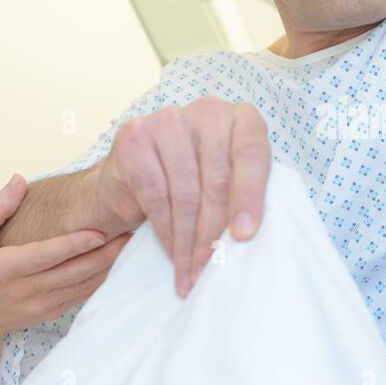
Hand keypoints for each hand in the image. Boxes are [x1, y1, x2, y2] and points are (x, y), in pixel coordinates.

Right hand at [0, 174, 131, 340]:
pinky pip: (83, 294)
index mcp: (2, 269)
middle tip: (132, 231)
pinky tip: (118, 261)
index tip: (101, 231)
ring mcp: (40, 305)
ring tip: (132, 243)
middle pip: (73, 271)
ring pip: (84, 285)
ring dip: (110, 265)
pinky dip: (102, 279)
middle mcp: (24, 290)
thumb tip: (19, 181)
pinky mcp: (51, 313)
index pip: (45, 255)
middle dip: (106, 252)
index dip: (74, 244)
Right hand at [93, 96, 270, 297]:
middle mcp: (207, 111)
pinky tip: (172, 254)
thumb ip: (244, 194)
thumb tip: (250, 236)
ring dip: (189, 241)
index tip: (245, 236)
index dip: (250, 196)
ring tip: (192, 272)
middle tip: (214, 268)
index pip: (252, 153)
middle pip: (218, 180)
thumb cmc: (194, 181)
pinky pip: (156, 195)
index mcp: (241, 118)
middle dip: (215, 233)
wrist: (133, 176)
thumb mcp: (228, 182)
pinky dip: (166, 231)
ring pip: (186, 193)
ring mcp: (168, 120)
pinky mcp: (134, 138)